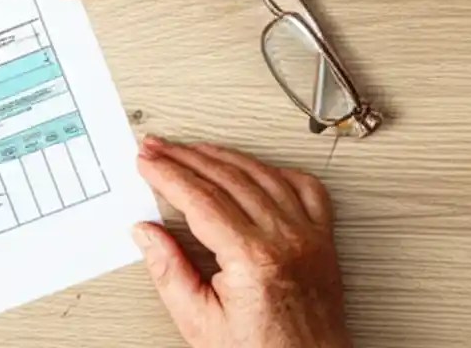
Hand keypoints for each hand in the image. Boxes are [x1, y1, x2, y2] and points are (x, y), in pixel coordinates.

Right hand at [134, 137, 351, 347]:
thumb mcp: (200, 322)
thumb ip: (169, 272)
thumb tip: (146, 232)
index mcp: (253, 259)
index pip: (200, 199)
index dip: (168, 174)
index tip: (147, 162)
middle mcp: (286, 240)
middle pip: (227, 178)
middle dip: (185, 157)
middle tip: (158, 148)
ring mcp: (309, 237)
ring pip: (262, 174)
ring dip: (222, 155)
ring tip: (193, 150)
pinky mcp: (323, 241)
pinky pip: (305, 188)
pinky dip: (275, 170)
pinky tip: (253, 166)